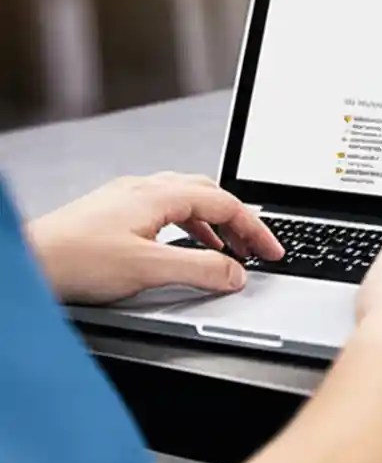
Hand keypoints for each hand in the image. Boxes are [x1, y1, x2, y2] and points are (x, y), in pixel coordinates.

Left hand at [25, 172, 283, 303]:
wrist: (27, 262)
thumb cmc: (73, 261)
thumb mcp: (149, 270)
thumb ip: (200, 270)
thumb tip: (235, 273)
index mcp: (158, 195)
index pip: (225, 203)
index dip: (255, 229)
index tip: (272, 250)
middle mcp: (143, 189)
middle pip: (208, 194)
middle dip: (238, 221)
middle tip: (255, 247)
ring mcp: (126, 198)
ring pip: (186, 200)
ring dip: (214, 223)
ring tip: (228, 249)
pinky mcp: (112, 213)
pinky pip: (165, 211)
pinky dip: (189, 227)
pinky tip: (185, 246)